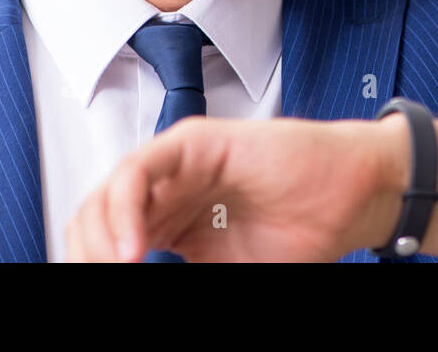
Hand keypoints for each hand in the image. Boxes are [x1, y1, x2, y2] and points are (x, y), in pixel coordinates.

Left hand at [64, 115, 407, 261]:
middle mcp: (167, 190)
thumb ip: (180, 279)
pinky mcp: (193, 141)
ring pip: (108, 193)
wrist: (349, 198)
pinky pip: (139, 170)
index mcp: (168, 222)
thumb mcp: (222, 272)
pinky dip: (125, 210)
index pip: (104, 243)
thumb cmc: (303, 230)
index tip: (98, 297)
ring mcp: (177, 163)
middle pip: (95, 219)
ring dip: (100, 238)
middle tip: (99, 282)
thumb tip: (136, 283)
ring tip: (118, 265)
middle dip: (88, 256)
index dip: (91, 266)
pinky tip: (133, 247)